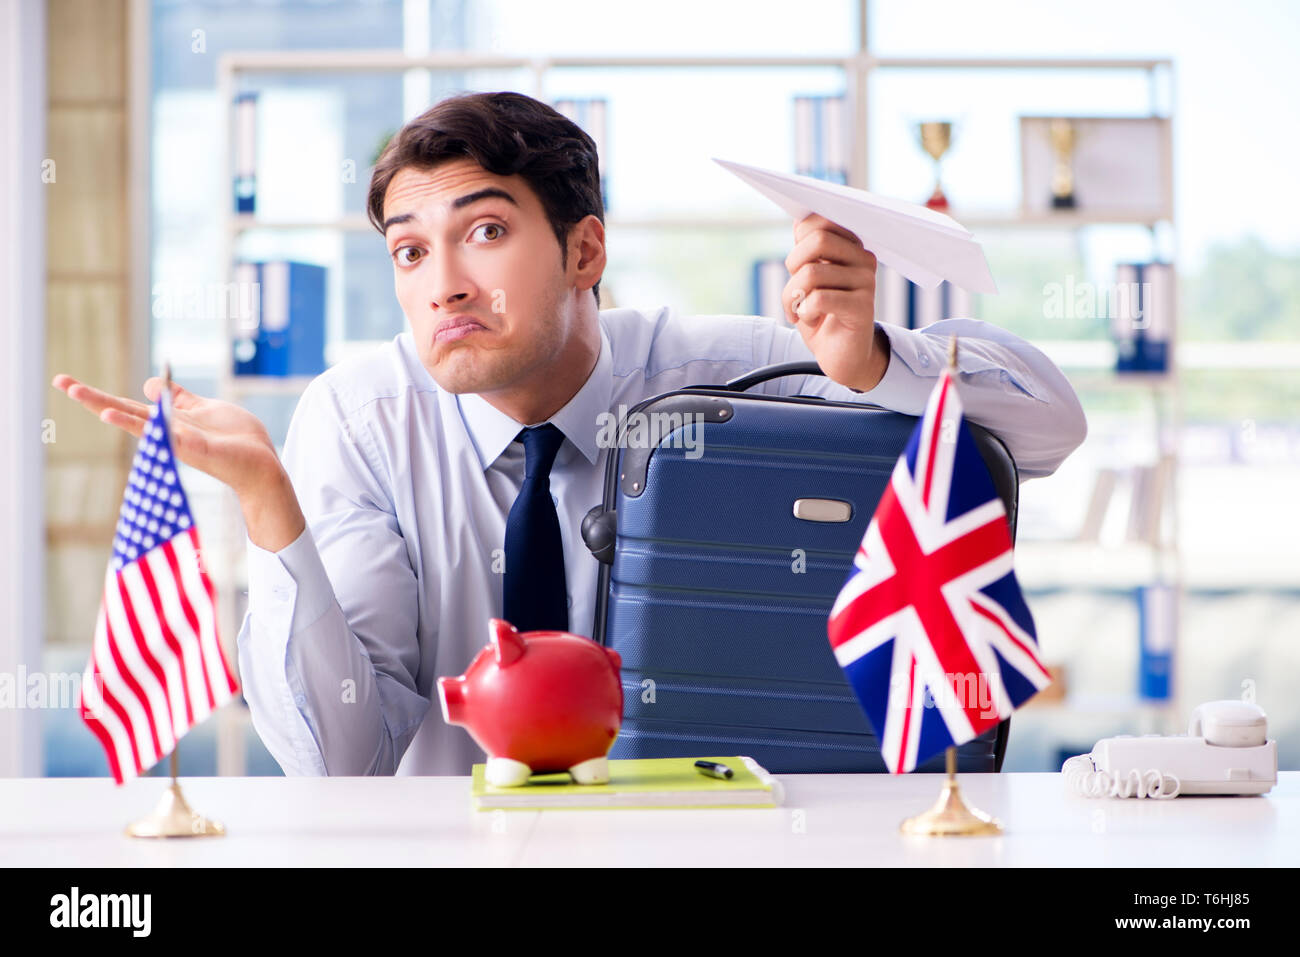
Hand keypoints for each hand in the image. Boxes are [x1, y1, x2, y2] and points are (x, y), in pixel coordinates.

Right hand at [52, 374, 305, 550]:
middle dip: (92, 398)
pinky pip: (166, 434)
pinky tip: (125, 415)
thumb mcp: (205, 409)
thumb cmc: (236, 440)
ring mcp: (178, 442)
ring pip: (139, 423)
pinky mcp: (195, 448)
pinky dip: (145, 425)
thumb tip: (151, 383)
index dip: (98, 395)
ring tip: (80, 396)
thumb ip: (180, 398)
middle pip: (124, 412)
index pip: (127, 405)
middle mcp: (167, 432)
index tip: (66, 381)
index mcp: (168, 422)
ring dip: (110, 410)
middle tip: (60, 382)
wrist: (262, 463)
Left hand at [782, 213, 888, 391]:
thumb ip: (807, 249)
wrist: (842, 356)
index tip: (796, 265)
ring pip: (812, 273)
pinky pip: (819, 298)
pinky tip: (810, 319)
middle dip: (794, 264)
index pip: (822, 221)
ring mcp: (866, 282)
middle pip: (818, 240)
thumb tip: (800, 220)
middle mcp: (863, 259)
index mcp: (851, 247)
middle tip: (795, 289)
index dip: (799, 240)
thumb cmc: (822, 315)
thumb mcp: (808, 278)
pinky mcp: (862, 307)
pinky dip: (804, 311)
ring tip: (799, 310)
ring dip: (793, 296)